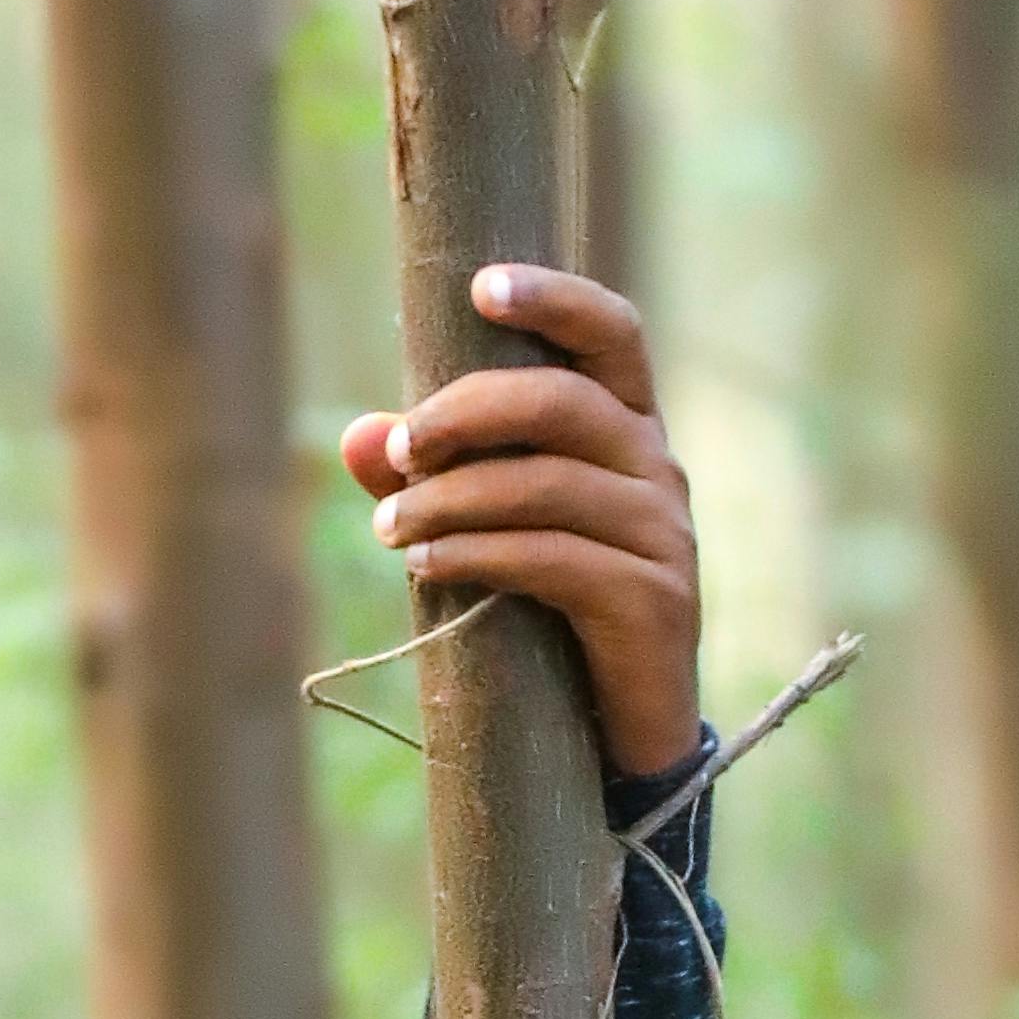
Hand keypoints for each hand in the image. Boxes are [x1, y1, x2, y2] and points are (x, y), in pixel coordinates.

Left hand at [338, 259, 699, 787]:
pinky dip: (478, 555)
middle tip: (397, 451)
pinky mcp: (653, 600)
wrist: (613, 730)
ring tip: (385, 530)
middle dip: (466, 414)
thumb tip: (355, 433)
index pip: (612, 334)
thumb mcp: (483, 527)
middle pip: (564, 402)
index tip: (480, 288)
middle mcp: (657, 468)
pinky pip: (555, 558)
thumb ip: (428, 476)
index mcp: (625, 429)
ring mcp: (663, 534)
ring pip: (549, 484)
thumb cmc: (546, 607)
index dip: (555, 299)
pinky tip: (424, 566)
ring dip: (450, 499)